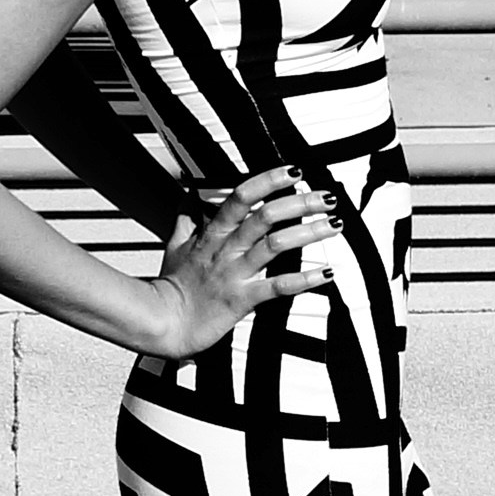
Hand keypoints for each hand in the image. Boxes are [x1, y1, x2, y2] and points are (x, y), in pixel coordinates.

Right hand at [142, 168, 315, 357]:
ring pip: (275, 245)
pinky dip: (305, 279)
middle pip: (266, 215)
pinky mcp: (241, 300)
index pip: (241, 197)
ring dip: (308, 233)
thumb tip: (187, 199)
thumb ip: (184, 221)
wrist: (161, 323)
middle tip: (326, 197)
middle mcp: (226, 249)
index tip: (294, 172)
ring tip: (334, 225)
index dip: (269, 181)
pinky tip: (327, 273)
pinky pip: (277, 286)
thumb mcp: (174, 247)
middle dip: (300, 203)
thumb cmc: (170, 288)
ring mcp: (234, 273)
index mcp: (212, 235)